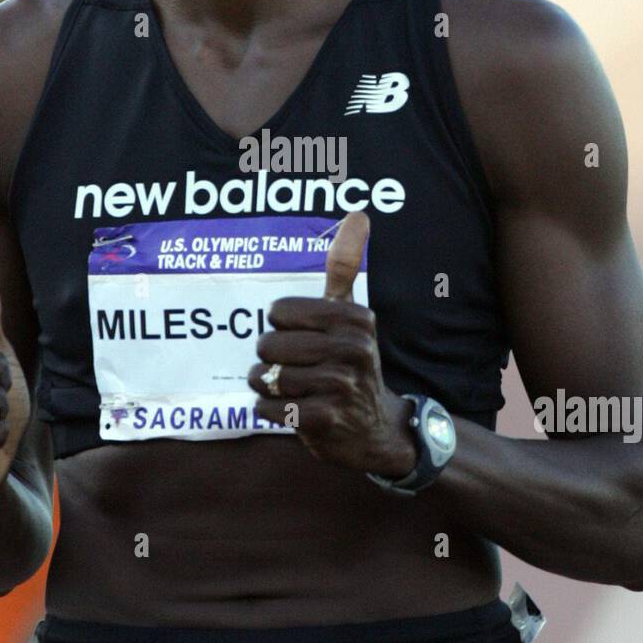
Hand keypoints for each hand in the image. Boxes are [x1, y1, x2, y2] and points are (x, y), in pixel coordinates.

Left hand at [248, 212, 416, 477]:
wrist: (376, 429)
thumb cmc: (350, 363)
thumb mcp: (351, 315)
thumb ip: (345, 267)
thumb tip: (358, 214)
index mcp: (355, 318)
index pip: (278, 311)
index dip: (282, 327)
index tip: (306, 339)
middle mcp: (352, 349)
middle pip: (268, 344)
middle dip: (272, 360)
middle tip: (300, 369)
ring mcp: (340, 385)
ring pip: (266, 377)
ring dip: (269, 386)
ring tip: (295, 389)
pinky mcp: (325, 418)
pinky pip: (268, 406)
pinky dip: (271, 410)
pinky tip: (294, 410)